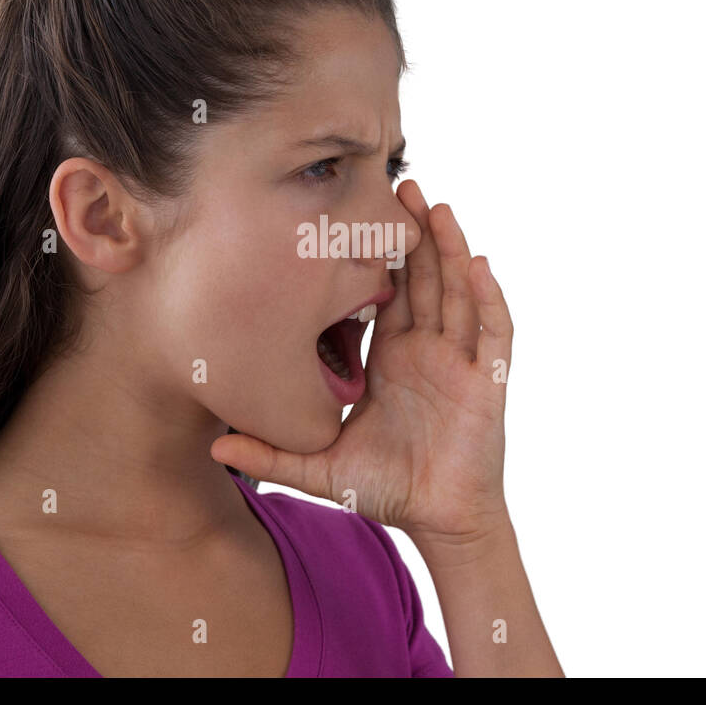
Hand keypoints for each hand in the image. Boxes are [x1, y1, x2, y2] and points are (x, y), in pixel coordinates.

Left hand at [210, 179, 514, 544]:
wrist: (438, 520)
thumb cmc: (387, 488)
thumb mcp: (321, 466)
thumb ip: (272, 455)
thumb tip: (213, 449)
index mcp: (391, 358)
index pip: (386, 292)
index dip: (376, 254)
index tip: (353, 214)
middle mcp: (426, 349)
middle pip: (424, 278)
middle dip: (415, 233)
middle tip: (400, 185)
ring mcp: (458, 361)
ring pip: (458, 292)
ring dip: (451, 249)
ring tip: (437, 207)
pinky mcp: (485, 381)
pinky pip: (492, 332)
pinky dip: (489, 298)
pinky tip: (479, 265)